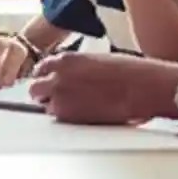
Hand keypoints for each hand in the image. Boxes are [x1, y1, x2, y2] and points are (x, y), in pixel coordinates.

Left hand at [28, 53, 174, 124]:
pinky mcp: (67, 113)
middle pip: (35, 88)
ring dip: (54, 108)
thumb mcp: (97, 61)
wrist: (142, 87)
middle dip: (44, 95)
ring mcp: (60, 94)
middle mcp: (58, 75)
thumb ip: (78, 69)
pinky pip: (56, 119)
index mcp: (67, 59)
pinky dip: (65, 119)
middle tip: (57, 101)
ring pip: (43, 105)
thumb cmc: (130, 73)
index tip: (50, 84)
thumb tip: (74, 79)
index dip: (47, 78)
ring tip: (75, 110)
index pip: (42, 69)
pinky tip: (83, 116)